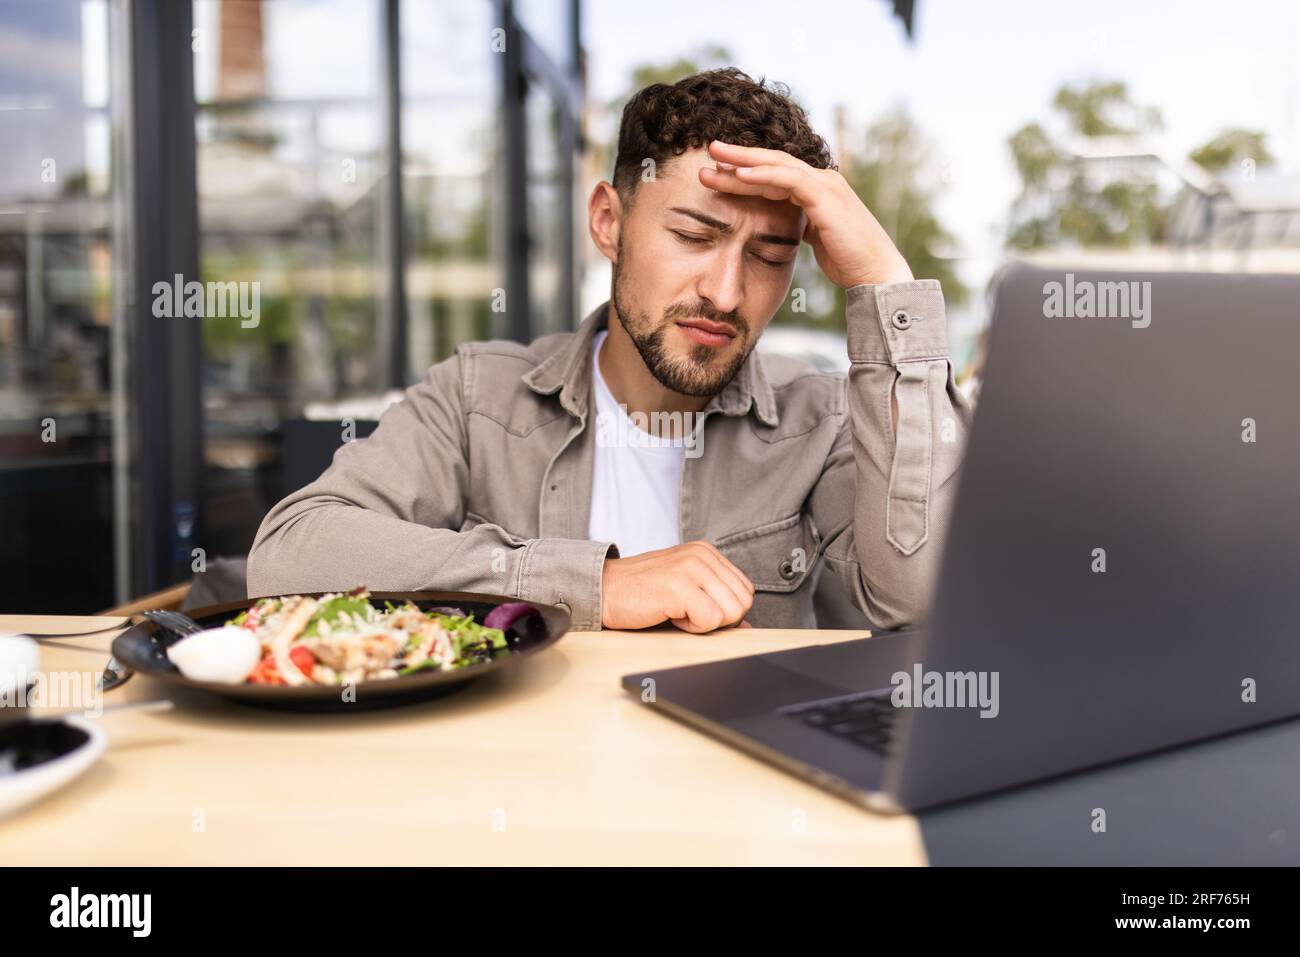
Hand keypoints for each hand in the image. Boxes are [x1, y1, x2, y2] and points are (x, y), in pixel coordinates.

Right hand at [601, 541, 754, 633]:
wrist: (603, 590)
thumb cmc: (640, 591)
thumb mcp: (685, 589)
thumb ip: (716, 600)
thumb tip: (747, 625)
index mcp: (706, 552)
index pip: (745, 590)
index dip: (725, 610)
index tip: (696, 607)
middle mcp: (702, 555)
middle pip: (743, 602)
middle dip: (719, 618)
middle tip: (687, 612)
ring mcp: (691, 568)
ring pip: (732, 612)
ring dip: (704, 622)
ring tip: (677, 611)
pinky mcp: (679, 586)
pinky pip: (711, 620)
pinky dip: (692, 627)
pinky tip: (670, 615)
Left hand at [700, 140, 913, 288]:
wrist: (876, 274)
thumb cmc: (848, 261)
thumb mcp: (814, 238)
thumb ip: (799, 224)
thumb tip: (779, 226)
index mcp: (817, 189)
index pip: (775, 173)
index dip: (745, 171)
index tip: (717, 171)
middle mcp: (821, 180)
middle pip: (772, 163)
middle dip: (739, 157)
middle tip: (708, 150)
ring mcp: (825, 185)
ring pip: (777, 165)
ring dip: (743, 160)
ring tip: (714, 156)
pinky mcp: (826, 196)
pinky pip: (789, 179)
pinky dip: (763, 175)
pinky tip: (740, 174)